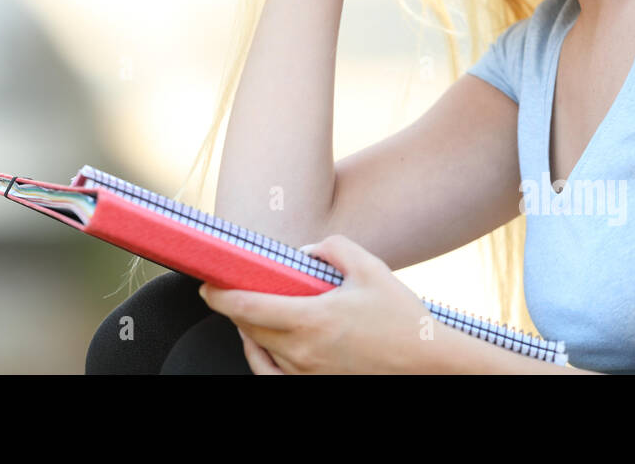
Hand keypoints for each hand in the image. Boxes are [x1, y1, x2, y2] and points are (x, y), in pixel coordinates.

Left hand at [198, 234, 434, 373]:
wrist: (426, 361)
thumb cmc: (400, 316)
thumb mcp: (369, 267)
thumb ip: (332, 248)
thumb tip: (304, 252)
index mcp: (312, 320)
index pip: (247, 307)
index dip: (219, 295)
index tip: (207, 283)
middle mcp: (303, 352)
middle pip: (248, 327)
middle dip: (231, 307)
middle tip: (227, 287)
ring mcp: (307, 373)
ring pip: (259, 349)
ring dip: (248, 327)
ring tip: (248, 307)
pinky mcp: (314, 385)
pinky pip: (271, 373)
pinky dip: (258, 355)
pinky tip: (258, 341)